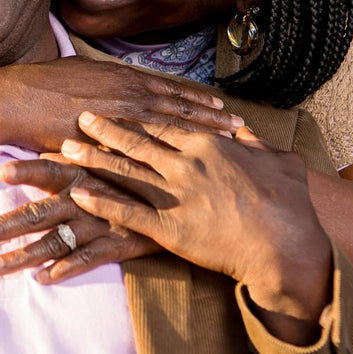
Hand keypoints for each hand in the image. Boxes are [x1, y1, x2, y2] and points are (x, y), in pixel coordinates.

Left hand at [0, 155, 160, 282]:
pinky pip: (87, 259)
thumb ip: (82, 153)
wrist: (190, 197)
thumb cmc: (145, 171)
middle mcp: (85, 197)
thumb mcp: (115, 155)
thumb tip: (47, 149)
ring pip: (53, 242)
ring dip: (21, 256)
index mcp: (83, 171)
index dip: (26, 169)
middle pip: (36, 213)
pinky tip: (41, 279)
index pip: (48, 167)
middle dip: (0, 226)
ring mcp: (101, 223)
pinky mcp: (119, 244)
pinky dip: (65, 269)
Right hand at [2, 57, 243, 151]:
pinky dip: (172, 158)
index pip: (172, 91)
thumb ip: (107, 80)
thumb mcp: (83, 70)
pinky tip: (190, 167)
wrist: (21, 99)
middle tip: (241, 128)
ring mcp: (124, 119)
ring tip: (230, 144)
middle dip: (212, 119)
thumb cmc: (46, 83)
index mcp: (126, 78)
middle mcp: (132, 95)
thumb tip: (116, 80)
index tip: (221, 107)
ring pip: (174, 129)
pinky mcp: (112, 141)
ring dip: (204, 135)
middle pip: (183, 110)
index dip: (198, 100)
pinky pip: (149, 152)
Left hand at [60, 113, 333, 341]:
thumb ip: (256, 143)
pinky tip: (78, 197)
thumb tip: (246, 130)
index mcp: (207, 146)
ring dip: (92, 160)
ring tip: (64, 150)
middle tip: (80, 117)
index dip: (135, 117)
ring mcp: (174, 197)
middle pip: (135, 143)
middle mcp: (184, 165)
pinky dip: (100, 204)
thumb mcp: (279, 161)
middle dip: (104, 129)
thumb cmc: (288, 204)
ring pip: (123, 172)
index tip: (117, 108)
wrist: (284, 245)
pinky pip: (126, 213)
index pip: (162, 126)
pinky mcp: (168, 229)